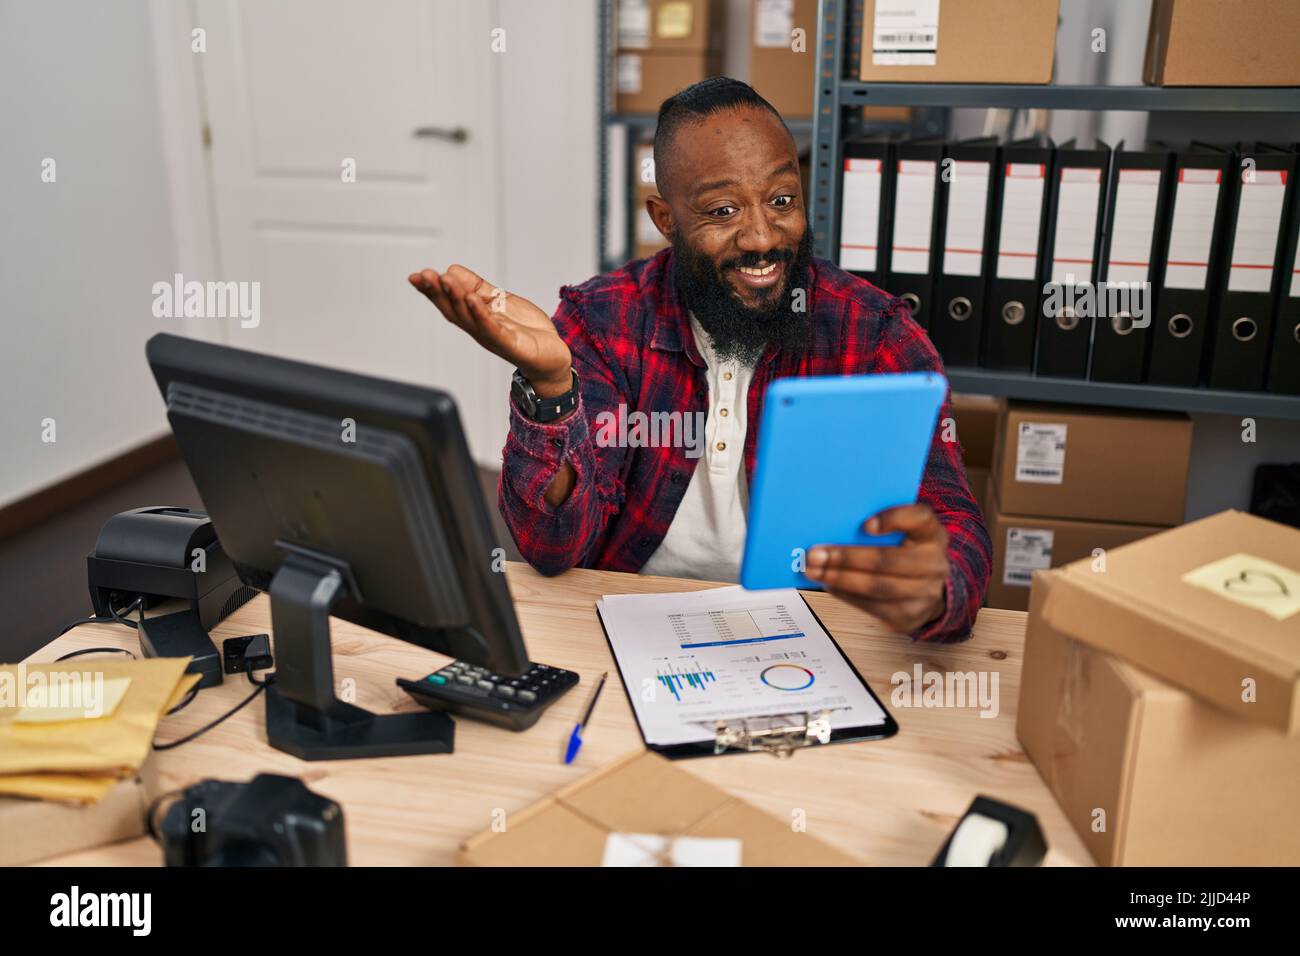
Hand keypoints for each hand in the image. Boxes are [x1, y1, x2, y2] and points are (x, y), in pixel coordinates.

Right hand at [408, 265, 572, 395]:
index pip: (449, 302)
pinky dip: (481, 314)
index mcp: (475, 317)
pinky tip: (472, 300)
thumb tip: (451, 269)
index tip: (416, 276)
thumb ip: (477, 287)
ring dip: (455, 298)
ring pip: (469, 317)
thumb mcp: (500, 301)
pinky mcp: (510, 343)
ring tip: (445, 280)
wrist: (552, 356)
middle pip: (453, 309)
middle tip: (424, 276)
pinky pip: (492, 328)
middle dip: (437, 292)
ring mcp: (493, 337)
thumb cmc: (526, 331)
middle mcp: (479, 328)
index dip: (432, 290)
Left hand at [804, 503, 949, 634]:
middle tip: (815, 554)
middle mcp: (935, 563)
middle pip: (887, 560)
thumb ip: (879, 526)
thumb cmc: (906, 553)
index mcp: (932, 533)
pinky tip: (829, 585)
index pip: (919, 518)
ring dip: (840, 579)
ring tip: (815, 571)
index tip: (864, 525)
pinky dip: (846, 595)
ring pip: (877, 587)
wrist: (929, 590)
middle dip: (847, 558)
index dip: (892, 519)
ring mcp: (925, 593)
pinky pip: (873, 607)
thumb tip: (833, 525)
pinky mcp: (910, 616)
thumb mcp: (903, 533)